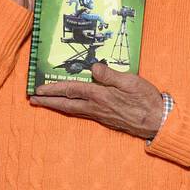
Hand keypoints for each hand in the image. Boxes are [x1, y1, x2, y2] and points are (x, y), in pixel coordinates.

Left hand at [29, 60, 165, 138]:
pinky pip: (82, 113)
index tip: (38, 89)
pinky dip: (70, 109)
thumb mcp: (131, 81)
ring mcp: (100, 115)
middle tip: (33, 100)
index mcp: (100, 95)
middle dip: (48, 101)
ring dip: (57, 106)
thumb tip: (93, 68)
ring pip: (73, 110)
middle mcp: (96, 107)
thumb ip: (110, 75)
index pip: (72, 90)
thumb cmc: (146, 100)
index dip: (53, 89)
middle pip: (66, 103)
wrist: (157, 122)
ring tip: (44, 103)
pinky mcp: (105, 118)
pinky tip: (69, 107)